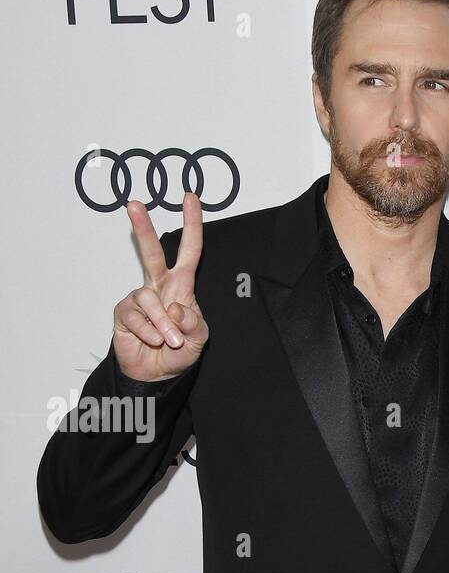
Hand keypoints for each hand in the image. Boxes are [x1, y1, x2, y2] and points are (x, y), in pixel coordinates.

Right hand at [113, 191, 206, 379]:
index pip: (189, 251)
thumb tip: (176, 307)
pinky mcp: (124, 313)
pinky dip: (149, 333)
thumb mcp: (199, 338)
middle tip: (133, 204)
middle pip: (150, 252)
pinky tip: (154, 342)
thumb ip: (194, 323)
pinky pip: (137, 318)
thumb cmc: (180, 350)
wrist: (158, 374)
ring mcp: (139, 298)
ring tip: (170, 341)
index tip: (190, 198)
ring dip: (163, 324)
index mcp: (181, 286)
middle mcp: (158, 286)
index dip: (192, 225)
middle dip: (143, 228)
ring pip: (149, 299)